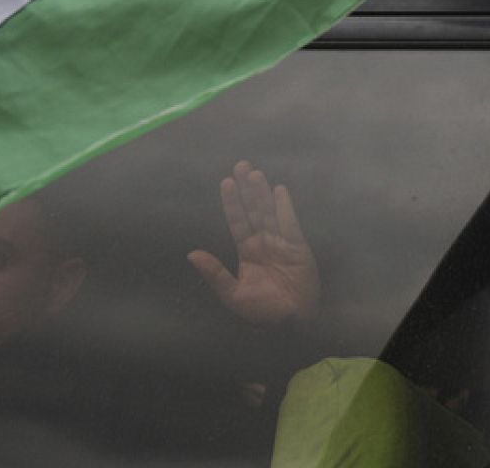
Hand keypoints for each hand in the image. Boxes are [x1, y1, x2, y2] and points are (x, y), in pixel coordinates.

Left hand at [189, 161, 320, 324]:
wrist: (291, 324)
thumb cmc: (262, 312)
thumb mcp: (233, 295)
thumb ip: (215, 273)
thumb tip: (191, 254)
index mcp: (247, 253)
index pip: (238, 222)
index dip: (232, 203)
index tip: (226, 182)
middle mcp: (263, 243)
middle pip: (254, 211)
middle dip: (247, 189)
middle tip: (241, 165)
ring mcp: (281, 243)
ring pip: (270, 213)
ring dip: (262, 194)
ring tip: (255, 174)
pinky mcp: (298, 247)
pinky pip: (291, 223)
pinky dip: (285, 207)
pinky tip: (279, 190)